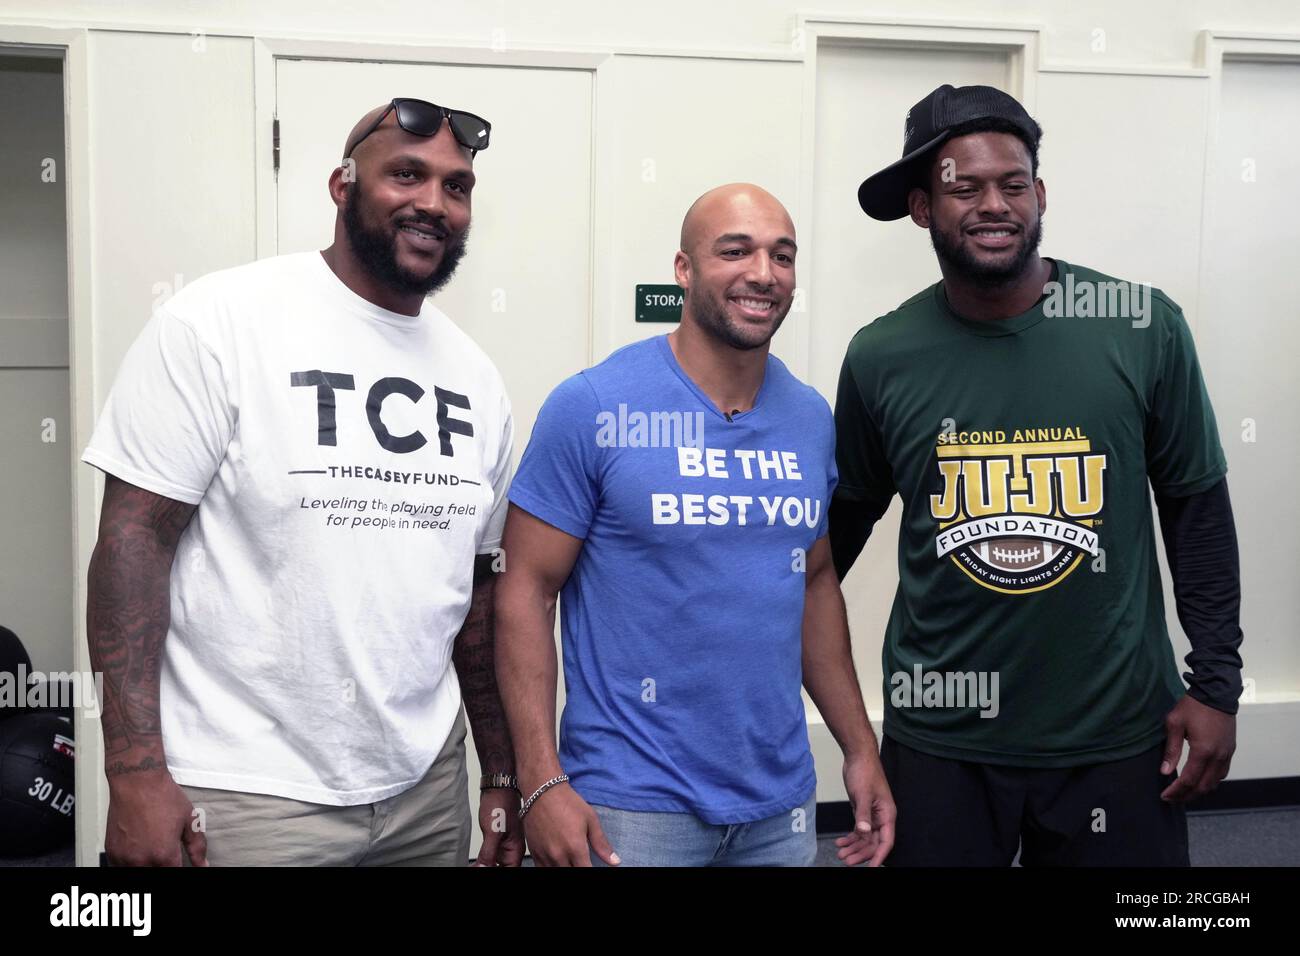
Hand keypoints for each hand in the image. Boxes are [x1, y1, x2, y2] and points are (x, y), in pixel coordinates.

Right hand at [105, 769, 207, 866]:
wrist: (137, 782)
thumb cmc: (163, 797)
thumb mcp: (189, 820)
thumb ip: (197, 847)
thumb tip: (203, 865)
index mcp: (164, 855)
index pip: (174, 875)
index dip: (179, 870)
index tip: (179, 863)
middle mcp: (142, 861)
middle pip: (154, 876)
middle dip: (163, 868)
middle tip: (165, 853)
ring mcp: (124, 858)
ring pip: (136, 874)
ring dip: (146, 867)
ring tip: (151, 850)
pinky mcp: (111, 852)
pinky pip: (120, 867)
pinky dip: (129, 864)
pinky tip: (138, 853)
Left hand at [473, 787, 524, 865]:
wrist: (497, 786)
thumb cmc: (500, 803)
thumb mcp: (493, 831)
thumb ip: (489, 853)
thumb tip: (483, 867)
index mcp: (516, 850)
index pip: (510, 871)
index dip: (497, 872)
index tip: (485, 868)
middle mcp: (511, 849)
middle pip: (503, 868)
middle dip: (489, 867)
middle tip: (479, 866)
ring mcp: (503, 845)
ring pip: (495, 864)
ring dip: (486, 864)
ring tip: (478, 864)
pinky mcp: (496, 840)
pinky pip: (490, 856)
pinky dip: (484, 860)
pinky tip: (477, 861)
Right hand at [520, 782, 617, 866]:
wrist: (542, 791)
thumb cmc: (567, 802)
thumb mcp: (590, 819)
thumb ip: (602, 844)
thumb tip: (615, 861)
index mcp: (575, 847)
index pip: (586, 872)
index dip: (591, 872)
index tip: (592, 867)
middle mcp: (559, 855)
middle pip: (571, 874)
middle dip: (579, 869)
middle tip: (581, 861)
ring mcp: (545, 855)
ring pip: (557, 873)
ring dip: (566, 868)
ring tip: (571, 861)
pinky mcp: (534, 853)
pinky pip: (542, 869)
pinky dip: (552, 868)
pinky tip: (558, 862)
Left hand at [835, 750, 895, 866]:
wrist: (858, 756)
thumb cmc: (865, 771)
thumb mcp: (862, 794)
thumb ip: (863, 814)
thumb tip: (863, 832)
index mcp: (887, 814)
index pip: (886, 841)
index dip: (880, 856)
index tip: (872, 867)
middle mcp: (881, 817)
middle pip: (873, 842)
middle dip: (861, 853)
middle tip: (846, 861)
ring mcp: (872, 815)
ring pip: (865, 838)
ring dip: (854, 847)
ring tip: (841, 854)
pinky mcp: (862, 811)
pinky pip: (859, 829)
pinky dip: (850, 837)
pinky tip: (840, 842)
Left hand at [1160, 694, 1235, 802]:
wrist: (1217, 693)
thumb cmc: (1193, 706)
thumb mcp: (1175, 723)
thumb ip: (1171, 749)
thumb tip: (1165, 771)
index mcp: (1203, 751)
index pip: (1189, 780)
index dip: (1176, 791)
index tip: (1164, 796)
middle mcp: (1218, 757)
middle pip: (1203, 787)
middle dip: (1187, 796)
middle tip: (1172, 799)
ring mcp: (1227, 754)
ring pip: (1214, 782)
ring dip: (1199, 791)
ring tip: (1183, 793)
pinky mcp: (1230, 750)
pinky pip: (1222, 773)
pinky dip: (1210, 782)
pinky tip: (1199, 781)